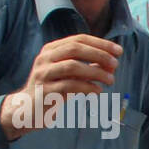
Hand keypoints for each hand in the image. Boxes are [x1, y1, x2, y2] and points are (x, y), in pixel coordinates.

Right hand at [0, 35, 121, 140]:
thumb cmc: (53, 89)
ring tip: (111, 80)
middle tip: (116, 64)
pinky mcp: (45, 91)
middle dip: (99, 55)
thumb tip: (112, 62)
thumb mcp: (70, 75)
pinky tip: (98, 91)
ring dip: (96, 72)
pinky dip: (87, 87)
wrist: (29, 109)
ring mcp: (43, 74)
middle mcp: (45, 58)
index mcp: (52, 50)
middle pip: (75, 49)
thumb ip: (87, 66)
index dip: (100, 43)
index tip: (119, 51)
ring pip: (73, 66)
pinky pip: (69, 86)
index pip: (78, 39)